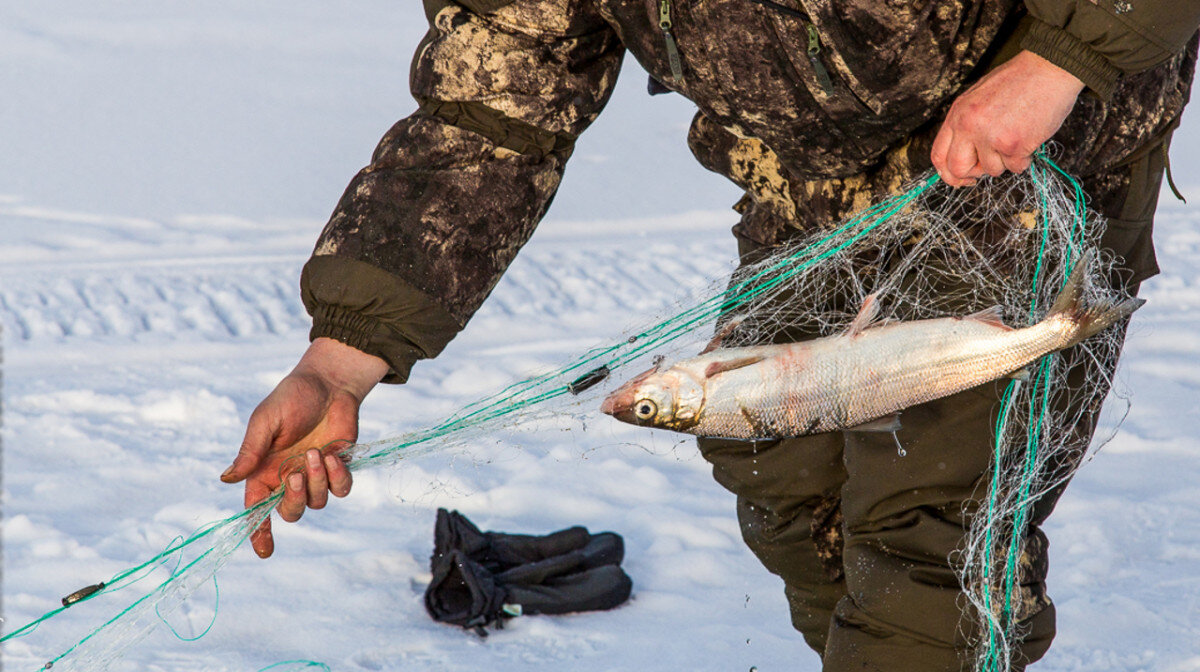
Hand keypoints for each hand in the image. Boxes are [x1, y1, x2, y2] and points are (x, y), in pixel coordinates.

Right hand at [221, 337, 389, 557]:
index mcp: (264, 470)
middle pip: (290, 512)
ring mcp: (315, 475)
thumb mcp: (265, 421)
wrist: (329, 383)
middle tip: (296, 474)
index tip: (264, 551)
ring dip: (317, 481)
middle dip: (293, 500)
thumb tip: (227, 479)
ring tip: (317, 451)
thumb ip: (250, 451)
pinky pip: (341, 490)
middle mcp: (288, 477)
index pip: (257, 509)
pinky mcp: (339, 468)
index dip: (259, 532)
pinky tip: (334, 455)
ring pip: (317, 502)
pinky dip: (338, 478)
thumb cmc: (292, 398)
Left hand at [932, 50, 1084, 186]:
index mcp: (958, 114)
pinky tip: (1029, 136)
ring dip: (1005, 160)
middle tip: (988, 164)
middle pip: (958, 169)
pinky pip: (1016, 167)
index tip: (960, 177)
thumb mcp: (978, 97)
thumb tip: (961, 155)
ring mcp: (990, 136)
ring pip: (991, 170)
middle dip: (974, 173)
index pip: (938, 155)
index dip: (947, 173)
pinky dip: (1024, 158)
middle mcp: (969, 126)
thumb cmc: (1018, 80)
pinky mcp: (1014, 144)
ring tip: (1015, 135)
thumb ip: (966, 124)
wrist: (1049, 68)